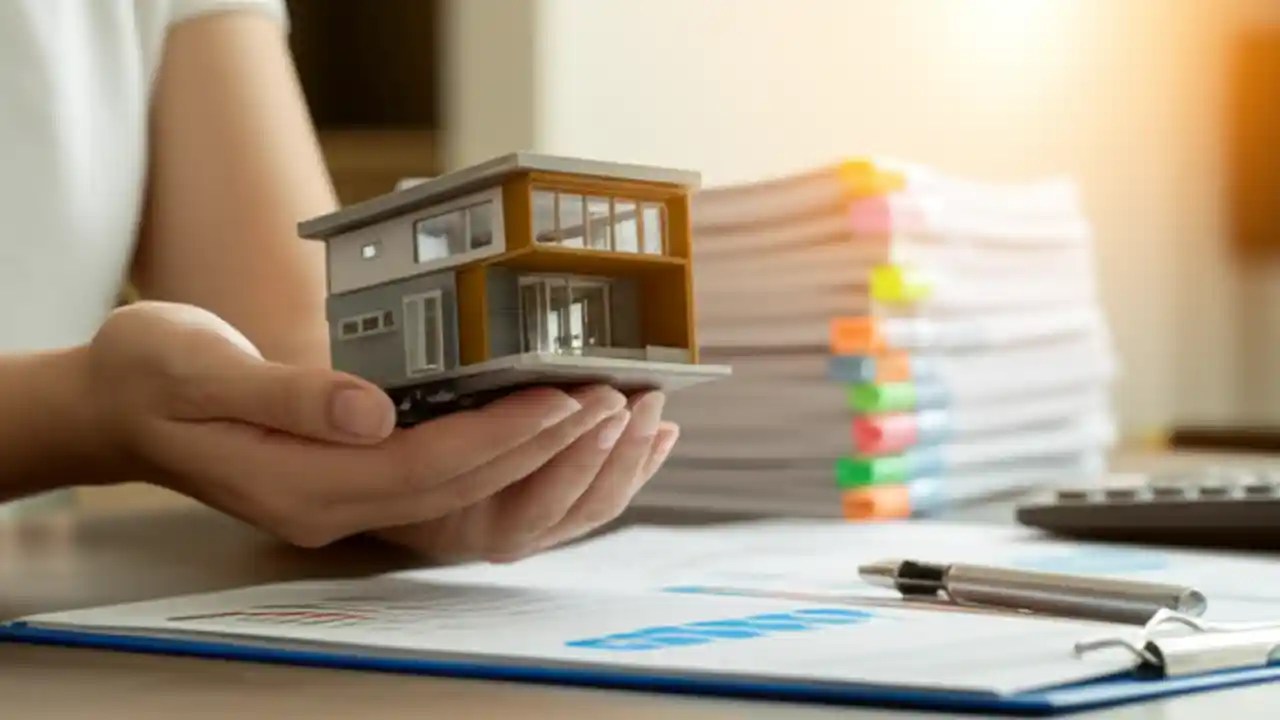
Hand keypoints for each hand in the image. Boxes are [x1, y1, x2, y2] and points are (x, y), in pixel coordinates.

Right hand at [81, 301, 677, 557]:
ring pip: (465, 492)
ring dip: (541, 457)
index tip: (566, 398)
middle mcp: (336, 504)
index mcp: (302, 483)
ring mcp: (349, 498)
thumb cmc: (153, 373)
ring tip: (613, 415)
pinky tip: (560, 432)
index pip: (425, 468)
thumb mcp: (198, 366)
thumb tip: (373, 412)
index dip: (502, 436)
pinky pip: (451, 481)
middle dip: (544, 446)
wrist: (120, 403)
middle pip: (462, 486)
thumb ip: (288, 395)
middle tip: (618, 400)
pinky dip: (510, 457)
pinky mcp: (358, 478)